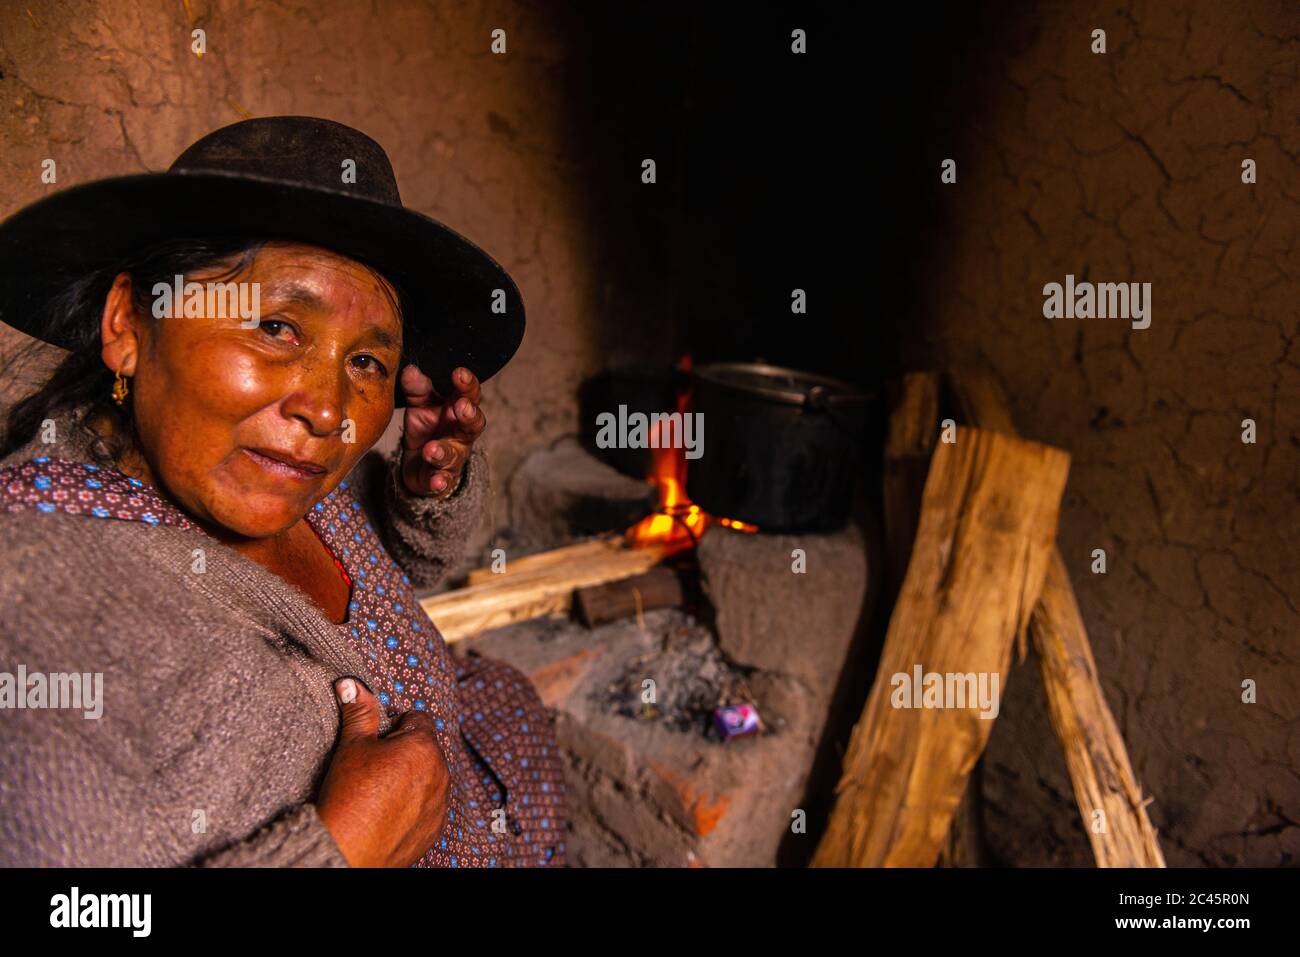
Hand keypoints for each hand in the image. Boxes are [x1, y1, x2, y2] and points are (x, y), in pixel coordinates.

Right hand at [316, 678, 449, 867]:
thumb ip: (358, 711)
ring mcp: (440, 804)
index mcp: (424, 747)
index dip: (394, 726)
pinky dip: (414, 806)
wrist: (345, 851)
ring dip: (412, 779)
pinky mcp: (435, 829)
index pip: (417, 719)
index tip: (377, 741)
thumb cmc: (349, 795)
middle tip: (375, 767)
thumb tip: (351, 683)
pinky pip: (429, 807)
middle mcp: (441, 773)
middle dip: (405, 752)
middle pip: (425, 749)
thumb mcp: (352, 746)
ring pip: (429, 778)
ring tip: (380, 791)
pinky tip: (388, 812)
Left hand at [397, 364, 485, 498]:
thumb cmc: (426, 428)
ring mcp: (453, 457)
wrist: (419, 465)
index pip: (469, 394)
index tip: (459, 374)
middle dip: (469, 415)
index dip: (467, 384)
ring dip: (444, 451)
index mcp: (457, 410)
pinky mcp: (440, 478)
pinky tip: (436, 482)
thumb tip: (410, 369)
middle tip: (462, 406)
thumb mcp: (420, 405)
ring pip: (454, 454)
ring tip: (431, 449)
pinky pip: (443, 481)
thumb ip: (417, 388)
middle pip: (473, 424)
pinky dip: (440, 482)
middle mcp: (461, 433)